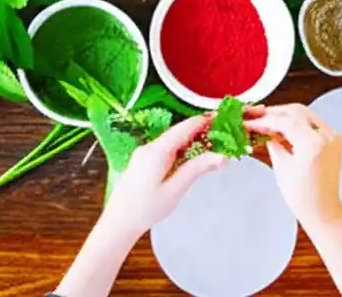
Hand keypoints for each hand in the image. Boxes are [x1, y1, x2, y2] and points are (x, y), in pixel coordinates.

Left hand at [101, 115, 227, 236]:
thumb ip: (197, 169)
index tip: (222, 118)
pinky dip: (182, 150)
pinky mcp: (143, 162)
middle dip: (201, 132)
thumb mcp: (175, 190)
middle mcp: (149, 147)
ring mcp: (144, 154)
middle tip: (223, 135)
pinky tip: (192, 157)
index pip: (184, 128)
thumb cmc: (145, 209)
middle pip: (179, 132)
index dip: (204, 121)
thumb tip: (221, 156)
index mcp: (156, 151)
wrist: (119, 222)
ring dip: (192, 141)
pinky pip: (166, 150)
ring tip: (213, 146)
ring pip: (173, 141)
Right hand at [245, 104, 341, 231]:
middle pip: (297, 111)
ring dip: (286, 116)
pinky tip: (284, 128)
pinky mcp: (333, 140)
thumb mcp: (281, 167)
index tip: (251, 121)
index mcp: (312, 143)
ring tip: (268, 122)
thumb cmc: (301, 196)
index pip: (285, 121)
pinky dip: (298, 123)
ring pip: (305, 114)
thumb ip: (274, 144)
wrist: (323, 210)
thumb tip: (265, 131)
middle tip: (258, 117)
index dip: (265, 120)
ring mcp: (332, 136)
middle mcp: (326, 135)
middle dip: (275, 113)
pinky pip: (313, 123)